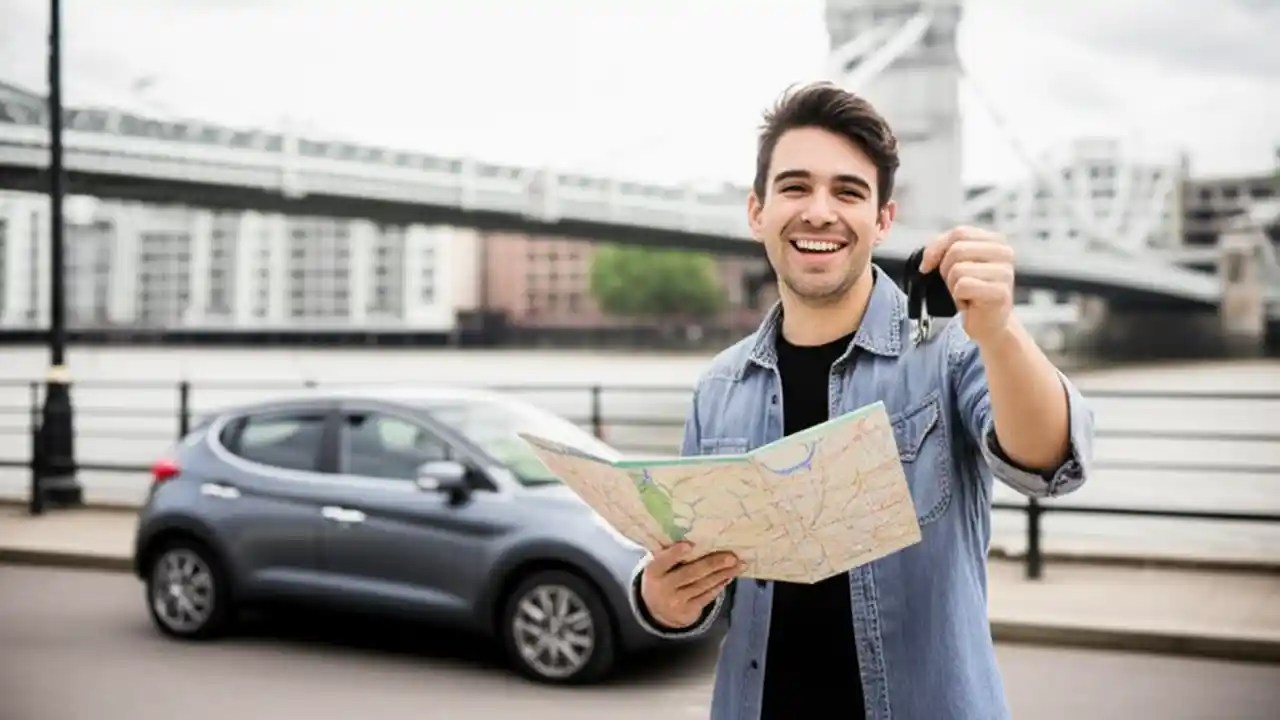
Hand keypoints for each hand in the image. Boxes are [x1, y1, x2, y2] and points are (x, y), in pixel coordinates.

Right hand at [640, 541, 740, 628]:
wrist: (657, 610)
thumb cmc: (662, 577)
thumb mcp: (659, 567)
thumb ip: (670, 555)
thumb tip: (699, 537)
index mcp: (653, 571)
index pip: (664, 561)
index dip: (675, 553)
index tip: (690, 544)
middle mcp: (663, 588)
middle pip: (690, 573)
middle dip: (713, 564)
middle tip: (731, 557)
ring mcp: (676, 602)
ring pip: (703, 585)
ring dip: (723, 574)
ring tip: (738, 565)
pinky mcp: (688, 611)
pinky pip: (707, 596)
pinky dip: (720, 585)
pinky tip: (729, 576)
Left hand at [919, 226, 1015, 346]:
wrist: (988, 323)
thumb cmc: (972, 292)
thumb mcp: (958, 264)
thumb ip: (945, 250)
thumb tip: (927, 258)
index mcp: (996, 241)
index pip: (960, 232)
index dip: (937, 247)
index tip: (928, 265)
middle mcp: (1005, 253)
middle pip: (957, 249)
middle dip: (945, 269)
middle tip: (955, 284)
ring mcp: (1005, 273)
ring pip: (958, 269)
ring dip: (952, 286)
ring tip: (965, 294)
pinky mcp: (1001, 292)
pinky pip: (963, 286)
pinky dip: (959, 297)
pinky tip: (970, 303)